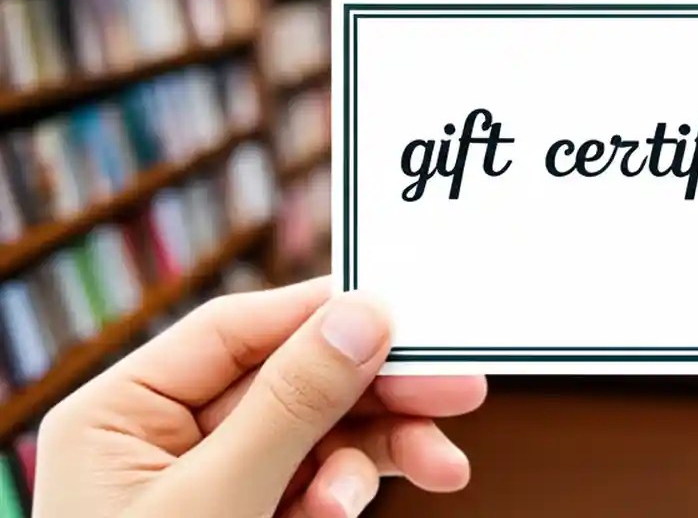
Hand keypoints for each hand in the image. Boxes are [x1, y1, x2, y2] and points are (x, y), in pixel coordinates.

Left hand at [34, 277, 485, 517]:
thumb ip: (290, 405)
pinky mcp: (254, 514)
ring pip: (322, 432)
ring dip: (381, 451)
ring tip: (441, 469)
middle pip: (295, 380)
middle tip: (457, 392)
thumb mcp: (216, 501)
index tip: (401, 315)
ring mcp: (215, 477)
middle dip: (379, 392)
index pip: (237, 330)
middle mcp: (169, 434)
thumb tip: (360, 318)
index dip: (322, 315)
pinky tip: (356, 511)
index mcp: (124, 410)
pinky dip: (352, 492)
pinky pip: (320, 480)